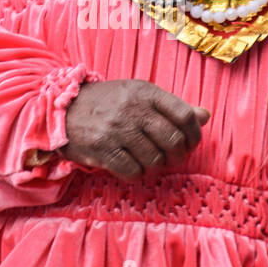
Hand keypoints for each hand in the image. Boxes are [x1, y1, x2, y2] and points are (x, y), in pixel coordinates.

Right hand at [59, 79, 209, 181]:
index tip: (191, 143)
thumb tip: (204, 116)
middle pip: (173, 140)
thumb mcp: (139, 95)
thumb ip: (171, 106)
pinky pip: (132, 171)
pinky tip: (132, 167)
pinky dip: (136, 174)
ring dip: (155, 166)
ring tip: (148, 162)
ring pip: (155, 159)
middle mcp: (133, 109)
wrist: (63, 108)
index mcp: (145, 92)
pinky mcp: (103, 149)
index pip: (184, 115)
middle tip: (171, 158)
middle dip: (177, 155)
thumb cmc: (107, 103)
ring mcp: (117, 129)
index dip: (194, 134)